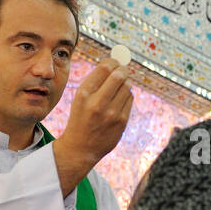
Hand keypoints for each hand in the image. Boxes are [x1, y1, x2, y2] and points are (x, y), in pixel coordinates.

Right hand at [53, 58, 132, 194]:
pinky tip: (119, 100)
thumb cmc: (81, 118)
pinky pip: (130, 99)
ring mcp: (112, 113)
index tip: (114, 62)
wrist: (81, 148)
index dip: (113, 61)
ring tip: (118, 87)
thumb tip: (117, 62)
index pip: (105, 67)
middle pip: (120, 75)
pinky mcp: (122, 122)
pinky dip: (127, 95)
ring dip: (125, 83)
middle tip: (122, 70)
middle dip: (123, 70)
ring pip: (128, 86)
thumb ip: (96, 81)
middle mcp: (97, 103)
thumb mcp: (80, 98)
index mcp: (84, 94)